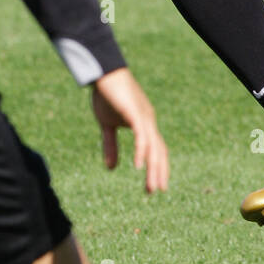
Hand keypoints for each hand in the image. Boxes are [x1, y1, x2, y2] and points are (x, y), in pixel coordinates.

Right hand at [91, 68, 168, 192]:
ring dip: (153, 169)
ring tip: (151, 187)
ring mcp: (144, 117)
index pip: (156, 150)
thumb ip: (111, 146)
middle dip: (159, 172)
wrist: (103, 72)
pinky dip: (142, 151)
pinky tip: (139, 166)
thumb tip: (112, 168)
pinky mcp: (135, 113)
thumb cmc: (106, 95)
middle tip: (156, 192)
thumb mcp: (107, 125)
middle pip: (159, 151)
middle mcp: (149, 121)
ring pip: (153, 147)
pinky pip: (142, 136)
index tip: (155, 187)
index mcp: (145, 124)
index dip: (157, 168)